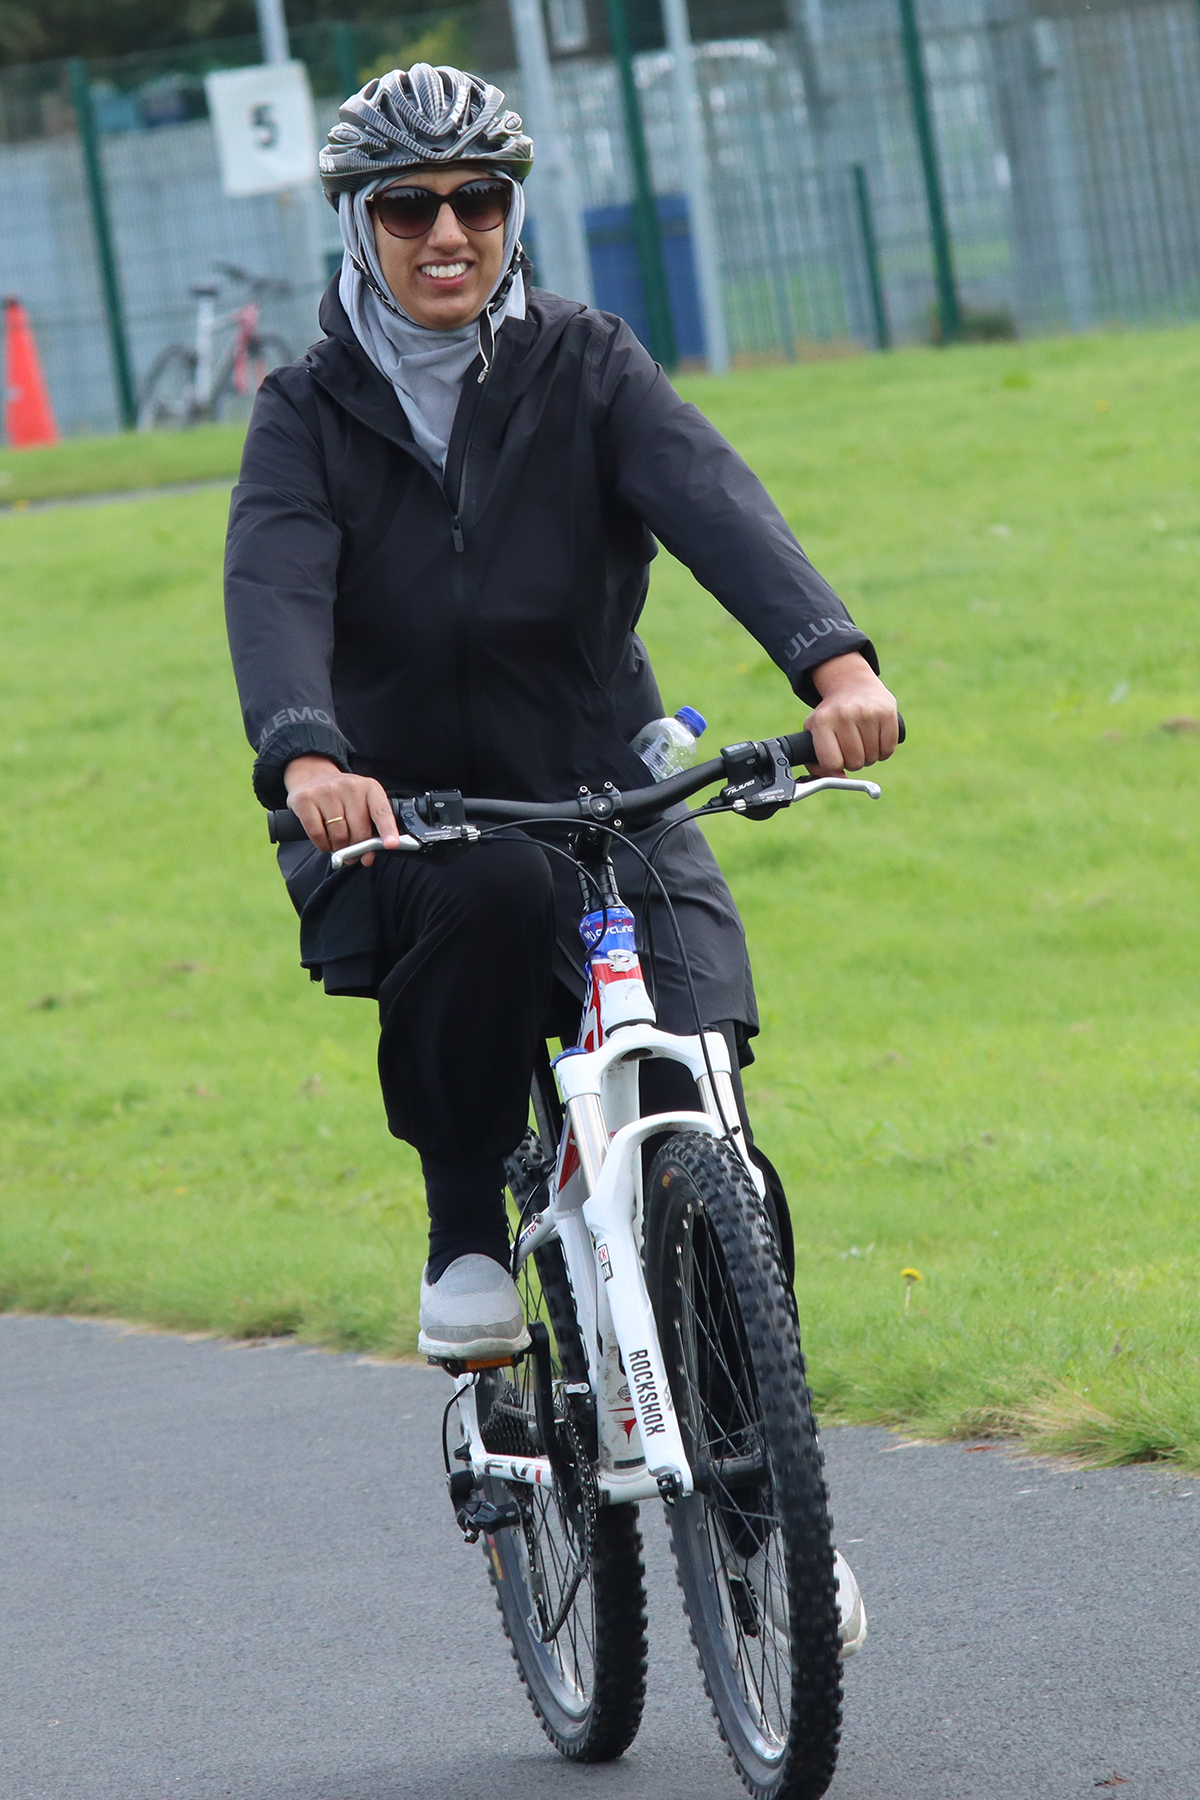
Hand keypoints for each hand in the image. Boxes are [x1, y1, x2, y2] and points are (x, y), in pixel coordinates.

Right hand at [284, 756, 400, 866]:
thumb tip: (367, 859)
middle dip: (357, 848)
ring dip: (339, 848)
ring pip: (338, 835)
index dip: (388, 829)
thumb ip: (370, 830)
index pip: (381, 811)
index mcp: (369, 787)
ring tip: (337, 843)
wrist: (313, 775)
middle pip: (359, 831)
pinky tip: (325, 840)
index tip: (391, 844)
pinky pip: (318, 834)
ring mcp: (326, 791)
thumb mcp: (362, 804)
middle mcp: (349, 786)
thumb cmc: (343, 797)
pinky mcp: (305, 800)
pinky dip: (323, 845)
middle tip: (353, 854)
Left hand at [805, 652, 898, 775]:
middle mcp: (844, 714)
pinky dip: (884, 751)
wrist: (852, 684)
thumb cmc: (831, 716)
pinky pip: (889, 749)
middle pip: (855, 762)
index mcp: (822, 721)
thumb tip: (839, 779)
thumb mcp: (814, 733)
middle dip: (854, 761)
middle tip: (852, 748)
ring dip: (869, 756)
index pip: (832, 762)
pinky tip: (876, 740)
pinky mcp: (887, 711)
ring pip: (873, 757)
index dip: (836, 764)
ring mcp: (867, 712)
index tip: (837, 755)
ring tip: (863, 741)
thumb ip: (816, 763)